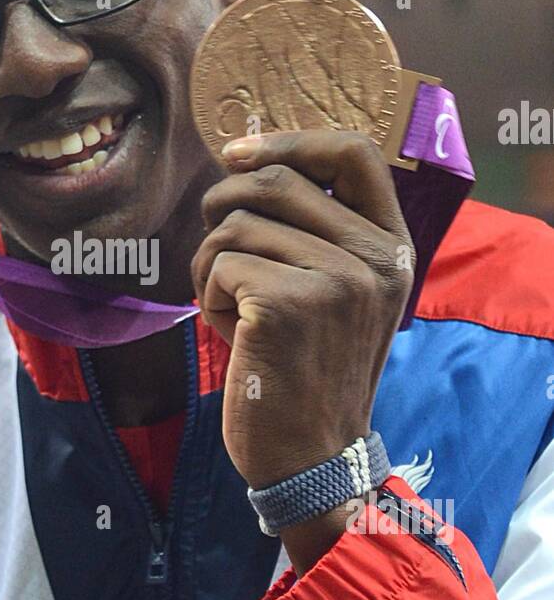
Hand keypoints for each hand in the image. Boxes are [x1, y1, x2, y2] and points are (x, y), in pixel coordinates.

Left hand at [190, 130, 413, 568]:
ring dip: (211, 264)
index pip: (356, 152)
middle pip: (277, 180)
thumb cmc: (306, 373)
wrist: (311, 459)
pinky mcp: (289, 303)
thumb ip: (316, 233)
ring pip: (237, 224)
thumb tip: (249, 163)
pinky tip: (233, 335)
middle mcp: (375, 257)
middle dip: (224, 209)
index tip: (237, 155)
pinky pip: (220, 264)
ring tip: (230, 309)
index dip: (291, 140)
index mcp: (392, 247)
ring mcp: (337, 279)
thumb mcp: (336, 295)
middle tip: (215, 255)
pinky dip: (208, 297)